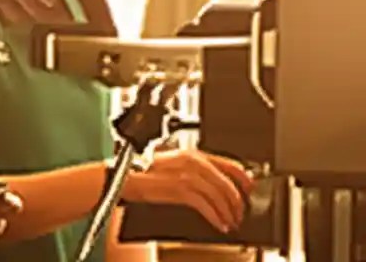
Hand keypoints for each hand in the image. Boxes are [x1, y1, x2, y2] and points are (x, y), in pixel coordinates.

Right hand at [123, 149, 255, 232]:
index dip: (244, 179)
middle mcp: (194, 162)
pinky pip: (207, 206)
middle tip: (240, 214)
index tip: (249, 190)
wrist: (127, 176)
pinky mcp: (181, 190)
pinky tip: (219, 224)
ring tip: (230, 222)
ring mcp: (188, 176)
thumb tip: (215, 182)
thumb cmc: (145, 170)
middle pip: (228, 184)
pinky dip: (216, 217)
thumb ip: (196, 168)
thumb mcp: (175, 162)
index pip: (230, 165)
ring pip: (220, 197)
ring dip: (228, 213)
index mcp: (194, 154)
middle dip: (237, 203)